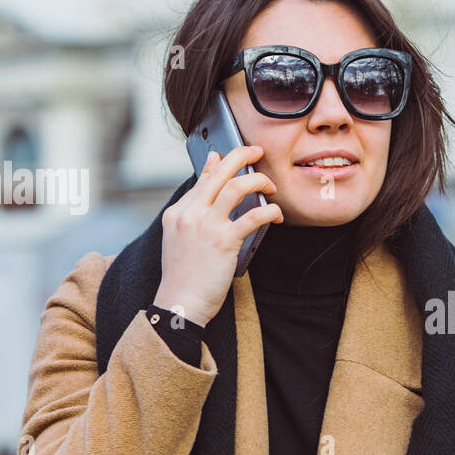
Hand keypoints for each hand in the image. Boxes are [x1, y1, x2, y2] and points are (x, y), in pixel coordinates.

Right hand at [152, 146, 282, 325]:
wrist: (180, 304)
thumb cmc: (184, 276)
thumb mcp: (180, 239)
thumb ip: (194, 213)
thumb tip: (206, 193)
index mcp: (177, 213)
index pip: (203, 179)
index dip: (222, 163)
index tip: (238, 156)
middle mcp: (190, 214)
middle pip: (219, 172)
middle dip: (241, 155)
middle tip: (258, 151)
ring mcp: (206, 226)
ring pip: (237, 187)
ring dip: (259, 182)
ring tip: (271, 188)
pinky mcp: (224, 241)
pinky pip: (253, 216)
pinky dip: (270, 211)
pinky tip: (276, 214)